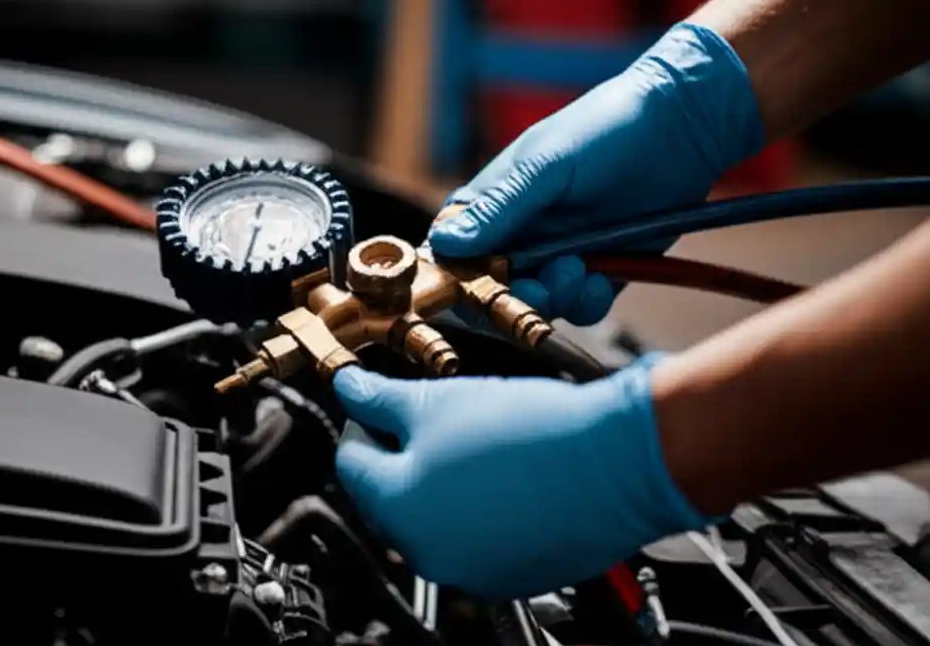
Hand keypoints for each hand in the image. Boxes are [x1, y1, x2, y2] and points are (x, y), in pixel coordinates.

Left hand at [332, 360, 706, 598]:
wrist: (616, 461)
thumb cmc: (534, 433)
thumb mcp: (440, 399)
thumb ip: (380, 399)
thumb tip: (348, 388)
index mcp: (399, 508)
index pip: (352, 462)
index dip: (363, 423)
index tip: (380, 404)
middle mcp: (428, 552)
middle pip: (389, 496)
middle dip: (402, 455)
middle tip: (432, 418)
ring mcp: (471, 570)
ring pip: (434, 519)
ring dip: (441, 483)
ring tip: (476, 442)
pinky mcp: (513, 575)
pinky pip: (476, 539)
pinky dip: (480, 509)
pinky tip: (505, 474)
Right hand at [430, 23, 764, 324]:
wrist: (683, 126)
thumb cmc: (605, 129)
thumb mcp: (545, 168)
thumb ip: (498, 209)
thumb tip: (444, 244)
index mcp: (491, 204)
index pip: (452, 254)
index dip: (458, 280)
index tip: (478, 290)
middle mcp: (519, 235)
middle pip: (492, 291)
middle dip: (514, 296)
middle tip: (542, 285)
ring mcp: (558, 255)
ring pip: (537, 304)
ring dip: (556, 298)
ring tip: (582, 269)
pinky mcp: (599, 271)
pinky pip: (581, 307)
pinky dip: (588, 300)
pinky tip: (604, 275)